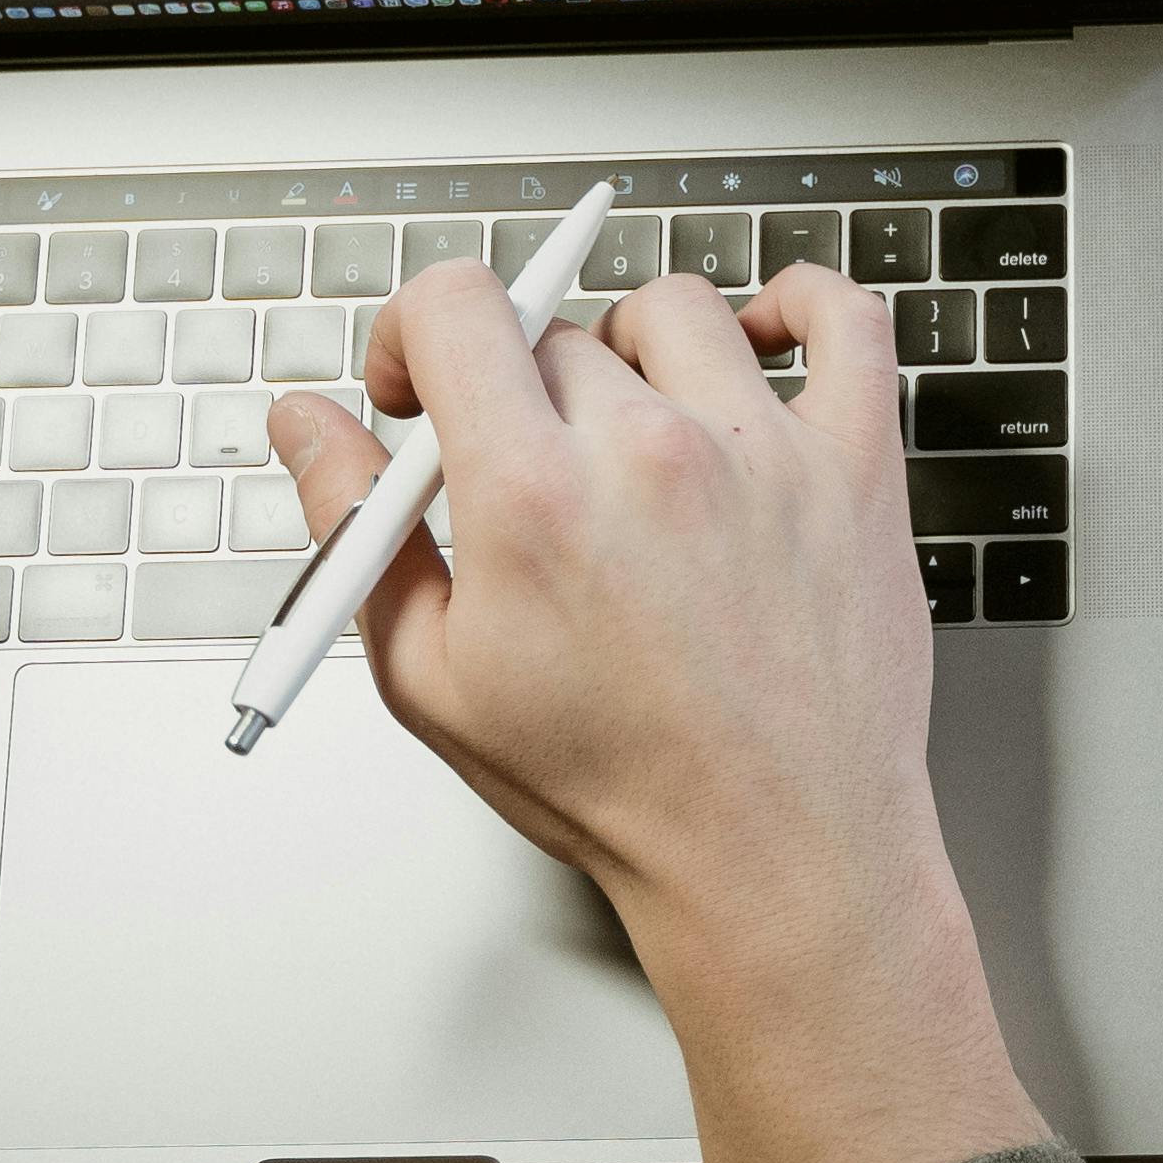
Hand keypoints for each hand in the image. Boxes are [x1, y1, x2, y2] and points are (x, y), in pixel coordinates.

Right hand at [268, 257, 1034, 1162]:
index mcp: (533, 497)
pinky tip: (760, 344)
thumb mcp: (430, 679)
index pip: (455, 303)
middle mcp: (651, 452)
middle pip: (553, 330)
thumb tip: (306, 423)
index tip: (416, 379)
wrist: (775, 858)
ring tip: (631, 436)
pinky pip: (842, 315)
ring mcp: (766, 448)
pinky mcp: (857, 464)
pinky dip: (799, 304)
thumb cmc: (613, 787)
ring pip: (675, 313)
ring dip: (634, 356)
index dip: (413, 328)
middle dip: (517, 390)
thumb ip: (354, 529)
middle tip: (527, 474)